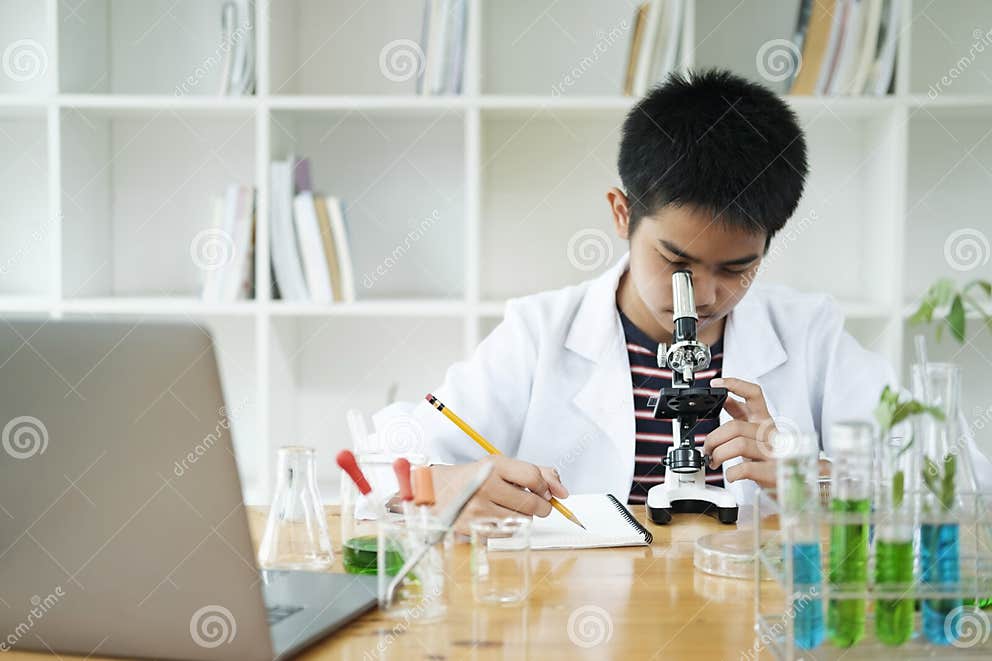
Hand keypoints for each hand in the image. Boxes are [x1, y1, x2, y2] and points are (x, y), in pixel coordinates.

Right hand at [431, 456, 568, 533]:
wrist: (435, 491)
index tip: (544, 491)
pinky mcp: (475, 529)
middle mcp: (486, 486)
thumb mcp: (500, 465)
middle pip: (533, 503)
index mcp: (493, 465)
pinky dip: (509, 527)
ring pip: (523, 520)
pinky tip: (496, 517)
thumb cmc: (473, 478)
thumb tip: (563, 492)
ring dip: (523, 516)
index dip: (546, 486)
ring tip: (507, 506)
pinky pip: (508, 533)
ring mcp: (480, 509)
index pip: (533, 476)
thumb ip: (535, 472)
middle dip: (541, 505)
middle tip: (534, 502)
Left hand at [703, 377, 778, 487]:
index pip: (753, 394)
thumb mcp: (755, 432)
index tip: (716, 383)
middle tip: (707, 449)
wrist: (793, 482)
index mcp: (763, 420)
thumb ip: (742, 416)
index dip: (734, 385)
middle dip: (713, 438)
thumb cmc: (769, 456)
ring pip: (738, 445)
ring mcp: (772, 453)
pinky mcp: (772, 472)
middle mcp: (769, 433)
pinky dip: (731, 473)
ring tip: (714, 462)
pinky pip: (745, 469)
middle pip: (734, 426)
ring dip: (718, 454)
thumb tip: (725, 398)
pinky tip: (730, 475)